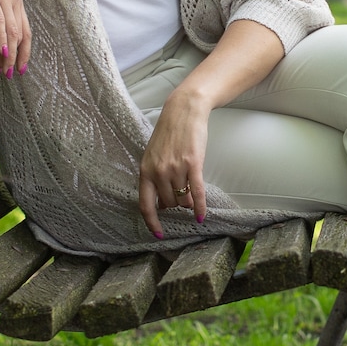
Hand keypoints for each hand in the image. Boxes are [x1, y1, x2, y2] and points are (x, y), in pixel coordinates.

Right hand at [0, 0, 29, 78]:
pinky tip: (2, 52)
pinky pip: (0, 21)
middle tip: (6, 75)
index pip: (25, 33)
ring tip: (1, 70)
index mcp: (15, 2)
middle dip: (14, 59)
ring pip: (12, 31)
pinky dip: (2, 38)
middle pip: (21, 36)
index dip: (22, 53)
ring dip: (7, 54)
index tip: (16, 70)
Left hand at [137, 90, 210, 237]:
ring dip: (188, 201)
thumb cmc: (169, 133)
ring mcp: (176, 169)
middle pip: (169, 204)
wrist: (184, 111)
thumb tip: (163, 203)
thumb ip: (154, 177)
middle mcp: (159, 172)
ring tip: (191, 192)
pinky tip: (201, 216)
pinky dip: (200, 207)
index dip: (151, 222)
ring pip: (183, 199)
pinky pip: (197, 193)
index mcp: (145, 170)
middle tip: (181, 196)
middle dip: (176, 204)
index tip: (158, 233)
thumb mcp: (153, 155)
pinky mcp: (194, 165)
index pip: (145, 205)